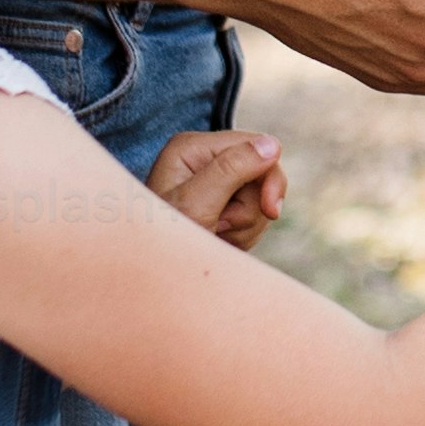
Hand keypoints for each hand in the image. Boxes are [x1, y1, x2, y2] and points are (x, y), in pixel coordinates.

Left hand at [145, 126, 284, 250]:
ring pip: (258, 200)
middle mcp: (202, 160)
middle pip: (260, 174)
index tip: (270, 211)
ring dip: (243, 226)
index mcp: (192, 148)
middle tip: (223, 227)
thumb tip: (271, 145)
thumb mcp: (197, 205)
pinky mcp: (219, 206)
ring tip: (215, 236)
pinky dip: (241, 235)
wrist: (152, 280)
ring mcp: (212, 184)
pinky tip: (218, 241)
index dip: (269, 177)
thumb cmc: (164, 243)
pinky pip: (252, 217)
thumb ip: (231, 170)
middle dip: (251, 207)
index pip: (255, 145)